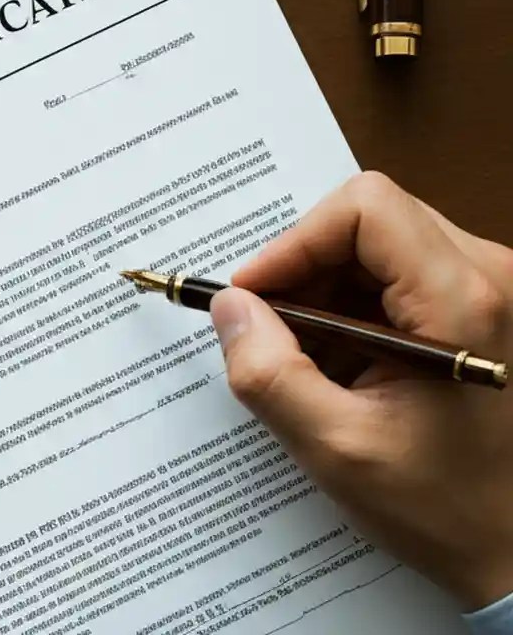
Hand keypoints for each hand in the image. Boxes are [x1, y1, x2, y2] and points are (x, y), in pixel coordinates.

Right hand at [210, 172, 512, 608]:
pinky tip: (339, 365)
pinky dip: (351, 309)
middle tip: (266, 329)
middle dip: (304, 269)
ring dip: (325, 292)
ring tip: (305, 358)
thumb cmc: (444, 507)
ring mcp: (490, 292)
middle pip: (370, 221)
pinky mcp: (480, 310)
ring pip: (379, 246)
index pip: (365, 209)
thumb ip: (271, 374)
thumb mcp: (337, 448)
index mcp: (463, 303)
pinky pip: (398, 276)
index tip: (252, 295)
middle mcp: (489, 279)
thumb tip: (228, 307)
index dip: (294, 242)